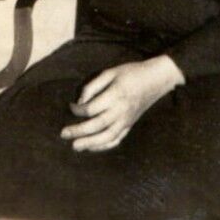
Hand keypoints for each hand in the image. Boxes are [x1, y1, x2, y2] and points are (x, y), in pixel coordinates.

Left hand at [61, 56, 184, 151]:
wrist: (156, 80)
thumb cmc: (131, 73)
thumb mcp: (110, 72)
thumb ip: (93, 86)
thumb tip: (80, 101)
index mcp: (115, 96)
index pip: (92, 109)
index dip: (78, 110)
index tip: (71, 107)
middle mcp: (121, 111)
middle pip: (97, 125)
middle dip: (78, 131)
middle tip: (63, 134)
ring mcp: (127, 120)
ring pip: (107, 137)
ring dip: (90, 143)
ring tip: (75, 147)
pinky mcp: (130, 125)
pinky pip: (117, 139)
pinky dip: (104, 146)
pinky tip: (92, 147)